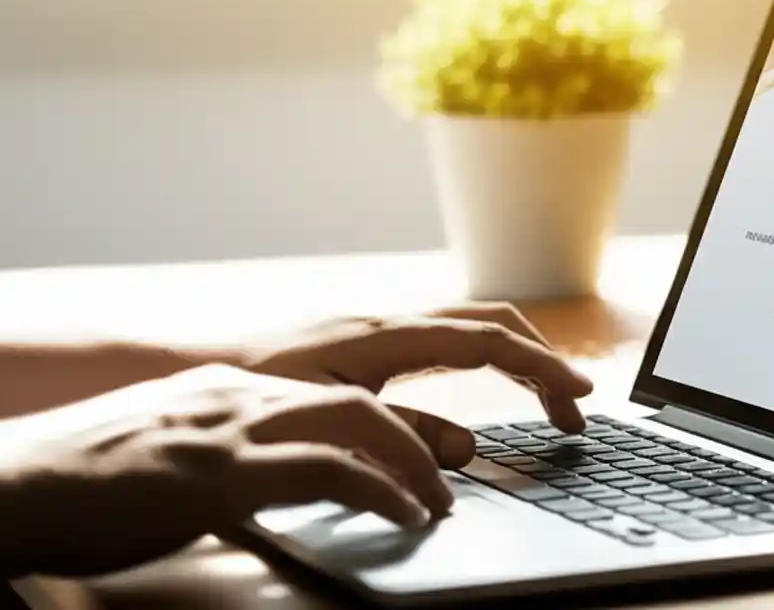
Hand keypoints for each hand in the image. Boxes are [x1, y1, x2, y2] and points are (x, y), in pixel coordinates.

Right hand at [0, 364, 458, 577]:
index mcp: (231, 389)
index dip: (388, 412)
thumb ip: (232, 457)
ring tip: (439, 503)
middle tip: (452, 468)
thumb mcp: (174, 455)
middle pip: (358, 395)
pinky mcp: (220, 472)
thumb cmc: (87, 481)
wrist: (13, 481)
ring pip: (356, 420)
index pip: (332, 388)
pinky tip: (402, 516)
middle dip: (418, 428)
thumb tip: (277, 479)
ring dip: (412, 461)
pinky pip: (327, 470)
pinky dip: (377, 491)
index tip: (426, 441)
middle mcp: (239, 394)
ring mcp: (230, 427)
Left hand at [243, 303, 593, 451]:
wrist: (193, 365)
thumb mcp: (330, 420)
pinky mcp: (373, 344)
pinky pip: (448, 345)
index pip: (487, 340)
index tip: (580, 397)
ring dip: (518, 363)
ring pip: (473, 330)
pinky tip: (486, 398)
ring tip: (547, 405)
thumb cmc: (252, 391)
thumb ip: (400, 434)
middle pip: (492, 323)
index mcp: (388, 336)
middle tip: (574, 408)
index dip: (541, 366)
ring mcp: (384, 329)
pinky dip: (486, 367)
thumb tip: (468, 450)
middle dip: (542, 361)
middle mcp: (393, 323)